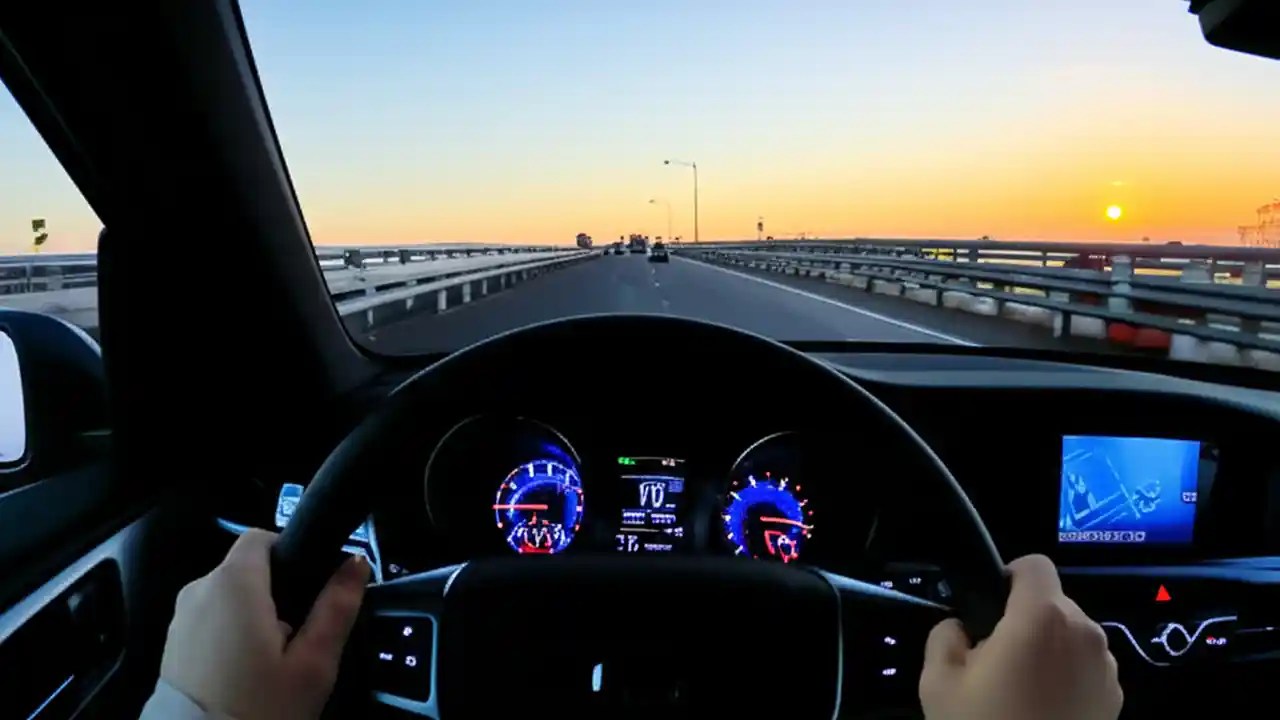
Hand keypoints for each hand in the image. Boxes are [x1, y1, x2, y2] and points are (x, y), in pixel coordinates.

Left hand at [159, 529, 369, 719]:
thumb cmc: (262, 707)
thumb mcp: (313, 663)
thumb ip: (337, 607)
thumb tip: (356, 563)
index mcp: (233, 583)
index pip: (262, 536)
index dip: (291, 553)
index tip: (311, 591)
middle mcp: (199, 590)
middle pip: (247, 569)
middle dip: (276, 592)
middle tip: (299, 637)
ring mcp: (180, 618)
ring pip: (229, 597)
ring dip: (253, 615)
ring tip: (272, 660)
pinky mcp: (171, 644)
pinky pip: (211, 621)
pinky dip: (231, 634)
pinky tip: (245, 671)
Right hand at [919, 554, 1122, 719]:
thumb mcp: (938, 682)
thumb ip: (945, 636)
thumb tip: (961, 628)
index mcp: (1041, 617)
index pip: (1033, 565)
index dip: (1008, 576)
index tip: (991, 606)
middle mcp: (1084, 632)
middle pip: (1052, 603)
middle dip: (1024, 620)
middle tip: (994, 660)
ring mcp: (1106, 667)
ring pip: (1070, 636)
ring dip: (1047, 649)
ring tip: (1019, 689)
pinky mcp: (1116, 697)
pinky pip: (1085, 667)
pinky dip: (1065, 676)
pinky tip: (1042, 708)